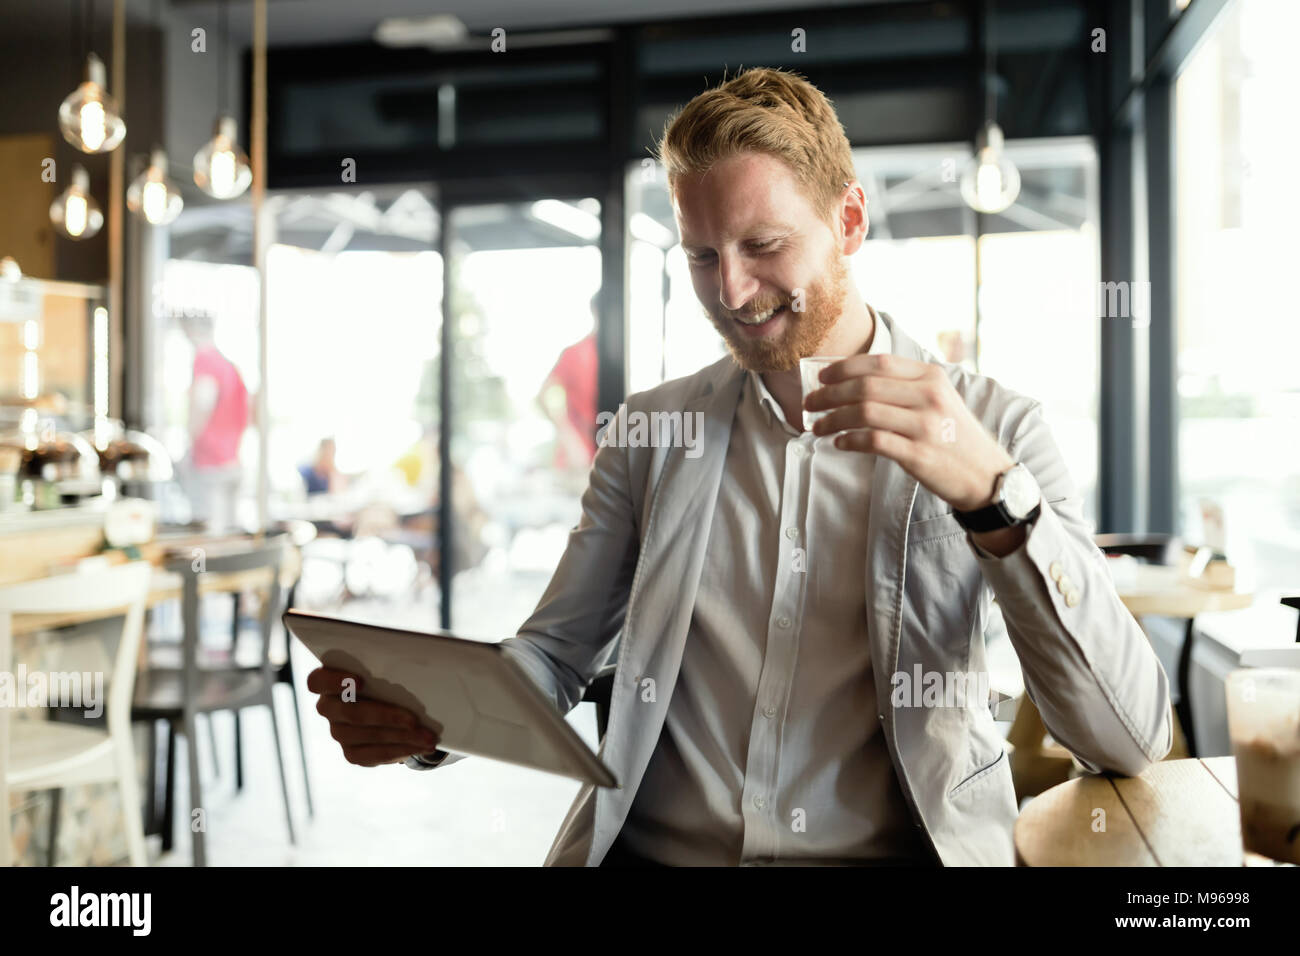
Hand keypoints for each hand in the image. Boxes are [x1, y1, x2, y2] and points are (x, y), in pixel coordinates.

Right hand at [306, 666, 441, 766]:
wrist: (393, 702)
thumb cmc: (388, 675)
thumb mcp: (388, 665)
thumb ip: (390, 661)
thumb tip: (421, 659)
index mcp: (329, 680)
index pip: (317, 681)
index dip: (335, 681)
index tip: (361, 680)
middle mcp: (328, 708)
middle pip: (350, 714)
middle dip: (386, 717)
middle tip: (414, 720)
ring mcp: (338, 732)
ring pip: (367, 736)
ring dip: (401, 737)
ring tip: (429, 737)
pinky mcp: (353, 753)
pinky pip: (375, 755)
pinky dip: (401, 750)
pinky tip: (421, 746)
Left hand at [805, 353, 1014, 511]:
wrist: (985, 475)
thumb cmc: (954, 436)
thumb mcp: (939, 399)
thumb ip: (905, 386)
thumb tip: (852, 381)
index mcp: (931, 377)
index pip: (878, 362)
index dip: (843, 368)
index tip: (821, 377)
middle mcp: (929, 397)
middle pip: (865, 386)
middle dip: (829, 393)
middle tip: (810, 403)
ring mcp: (924, 426)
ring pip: (864, 412)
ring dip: (832, 419)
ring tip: (817, 427)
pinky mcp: (918, 454)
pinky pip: (873, 441)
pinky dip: (849, 441)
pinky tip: (838, 443)